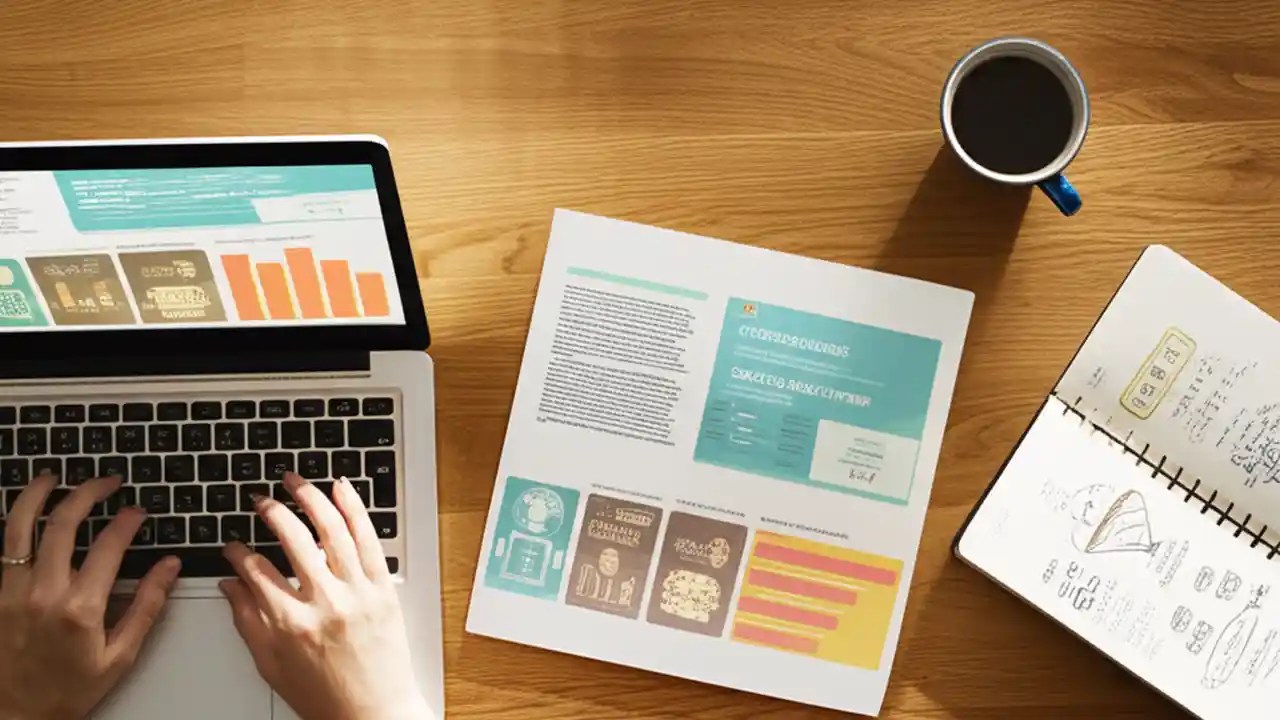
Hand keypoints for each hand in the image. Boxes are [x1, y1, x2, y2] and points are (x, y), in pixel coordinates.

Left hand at [0, 475, 180, 719]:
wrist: (16, 715)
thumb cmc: (68, 690)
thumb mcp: (120, 656)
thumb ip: (146, 606)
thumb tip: (169, 567)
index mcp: (80, 608)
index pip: (108, 546)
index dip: (126, 522)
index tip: (138, 512)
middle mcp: (42, 593)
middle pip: (63, 525)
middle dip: (88, 494)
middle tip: (107, 482)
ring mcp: (12, 592)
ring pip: (20, 528)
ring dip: (37, 496)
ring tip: (51, 477)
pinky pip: (1, 549)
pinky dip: (13, 524)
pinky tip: (24, 511)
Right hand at [220, 472, 426, 719]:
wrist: (374, 712)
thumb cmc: (325, 695)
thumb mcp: (271, 664)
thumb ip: (247, 621)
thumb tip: (230, 585)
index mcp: (291, 624)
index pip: (256, 571)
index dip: (238, 552)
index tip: (233, 544)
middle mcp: (325, 604)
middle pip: (293, 540)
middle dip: (272, 511)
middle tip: (261, 499)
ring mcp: (358, 593)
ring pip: (333, 530)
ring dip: (312, 498)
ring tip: (296, 481)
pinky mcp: (383, 589)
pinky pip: (369, 540)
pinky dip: (355, 510)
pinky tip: (342, 490)